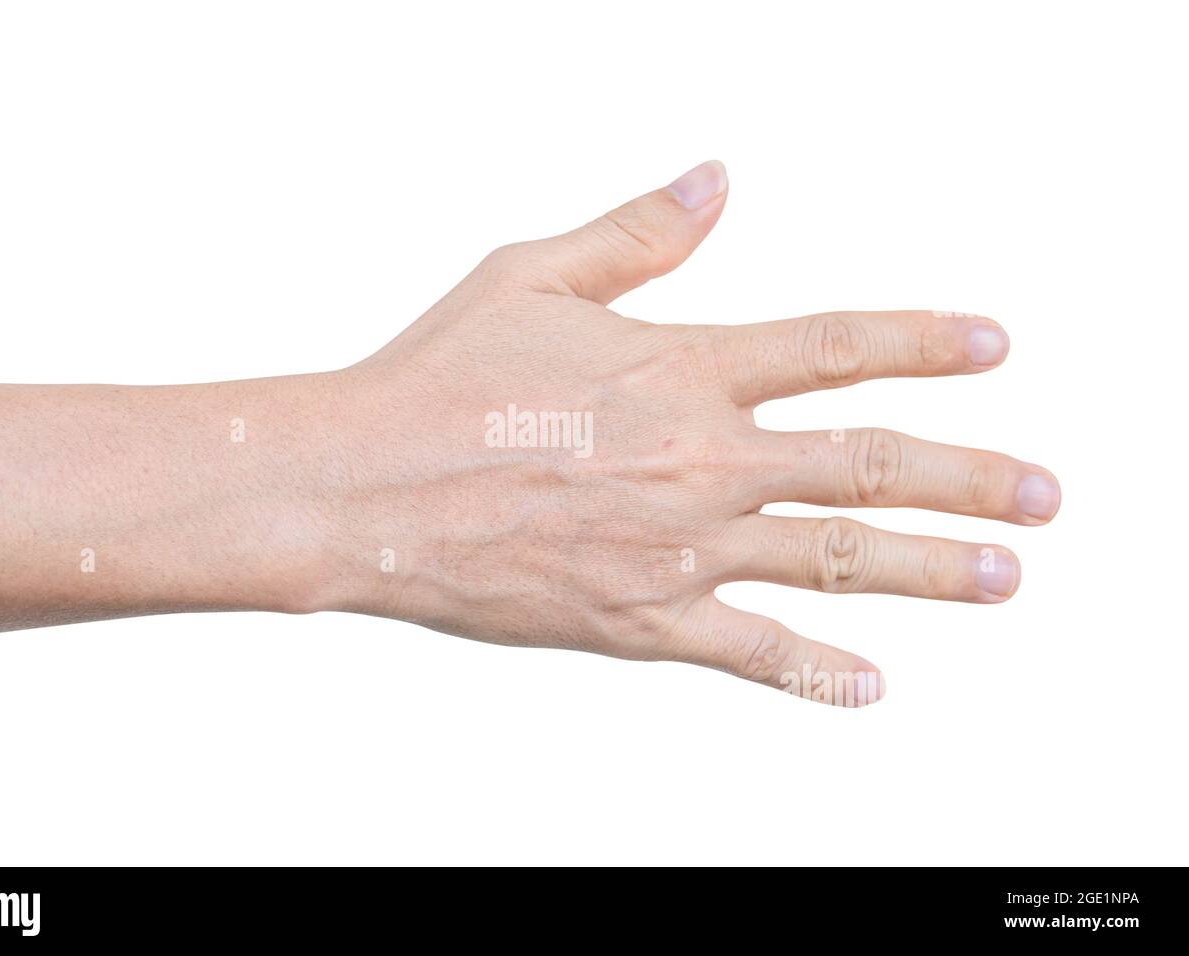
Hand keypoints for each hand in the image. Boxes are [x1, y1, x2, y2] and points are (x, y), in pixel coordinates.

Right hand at [318, 160, 1060, 705]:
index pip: (837, 348)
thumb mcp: (533, 274)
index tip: (994, 347)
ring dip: (929, 571)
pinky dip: (813, 673)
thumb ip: (639, 235)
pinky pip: (747, 651)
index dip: (926, 342)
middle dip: (969, 479)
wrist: (363, 486)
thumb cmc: (437, 377)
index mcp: (681, 367)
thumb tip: (718, 181)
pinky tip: (870, 686)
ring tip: (1002, 580)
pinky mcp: (638, 620)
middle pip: (867, 465)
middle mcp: (699, 459)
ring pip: (833, 560)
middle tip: (1043, 496)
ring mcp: (676, 547)